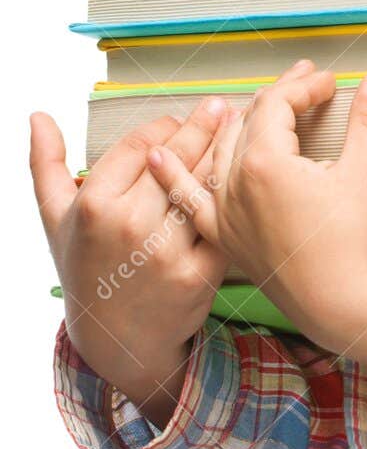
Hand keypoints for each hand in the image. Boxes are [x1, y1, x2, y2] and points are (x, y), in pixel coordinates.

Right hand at [30, 96, 229, 418]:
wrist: (118, 341)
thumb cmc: (87, 271)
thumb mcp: (55, 220)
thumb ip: (46, 165)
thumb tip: (38, 116)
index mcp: (93, 205)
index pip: (139, 143)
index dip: (164, 125)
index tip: (177, 120)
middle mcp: (128, 225)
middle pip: (176, 158)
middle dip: (203, 126)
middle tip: (221, 107)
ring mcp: (165, 251)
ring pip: (203, 186)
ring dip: (225, 154)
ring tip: (240, 130)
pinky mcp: (199, 273)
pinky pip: (223, 223)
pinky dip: (236, 199)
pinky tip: (247, 179)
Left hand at [146, 61, 366, 378]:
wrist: (339, 306)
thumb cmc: (352, 244)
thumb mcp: (365, 174)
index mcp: (265, 162)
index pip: (278, 104)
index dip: (305, 86)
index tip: (330, 83)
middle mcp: (234, 183)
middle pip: (248, 121)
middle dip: (279, 98)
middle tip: (307, 86)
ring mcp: (224, 211)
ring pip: (219, 151)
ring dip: (237, 123)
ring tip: (256, 109)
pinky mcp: (224, 236)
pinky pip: (188, 199)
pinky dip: (174, 175)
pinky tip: (158, 157)